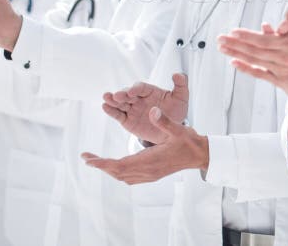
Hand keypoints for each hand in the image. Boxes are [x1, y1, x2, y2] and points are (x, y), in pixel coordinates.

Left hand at [81, 107, 208, 183]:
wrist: (200, 156)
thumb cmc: (190, 142)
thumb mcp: (178, 129)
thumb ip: (164, 121)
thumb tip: (152, 110)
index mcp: (151, 161)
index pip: (120, 165)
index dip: (102, 163)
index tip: (88, 159)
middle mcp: (148, 171)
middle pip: (118, 172)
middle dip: (101, 165)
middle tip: (87, 157)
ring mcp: (150, 175)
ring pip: (123, 176)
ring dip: (109, 169)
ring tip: (97, 160)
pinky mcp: (153, 174)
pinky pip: (130, 177)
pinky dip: (119, 171)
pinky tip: (117, 165)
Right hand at [102, 74, 188, 143]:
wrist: (171, 129)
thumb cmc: (176, 111)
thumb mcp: (181, 97)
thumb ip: (181, 85)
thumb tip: (178, 74)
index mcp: (150, 91)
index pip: (141, 88)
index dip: (136, 88)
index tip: (132, 91)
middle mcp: (139, 98)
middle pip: (128, 94)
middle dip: (122, 94)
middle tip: (117, 95)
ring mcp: (132, 109)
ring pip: (121, 103)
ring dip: (113, 100)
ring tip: (106, 97)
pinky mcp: (127, 120)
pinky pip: (118, 115)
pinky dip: (111, 111)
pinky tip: (105, 106)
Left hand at [217, 8, 287, 98]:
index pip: (263, 39)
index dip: (246, 36)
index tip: (233, 32)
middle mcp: (283, 58)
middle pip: (254, 50)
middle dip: (235, 44)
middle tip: (219, 39)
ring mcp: (281, 70)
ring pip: (254, 60)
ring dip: (237, 54)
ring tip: (222, 48)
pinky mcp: (282, 80)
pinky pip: (261, 74)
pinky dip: (247, 69)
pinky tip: (235, 64)